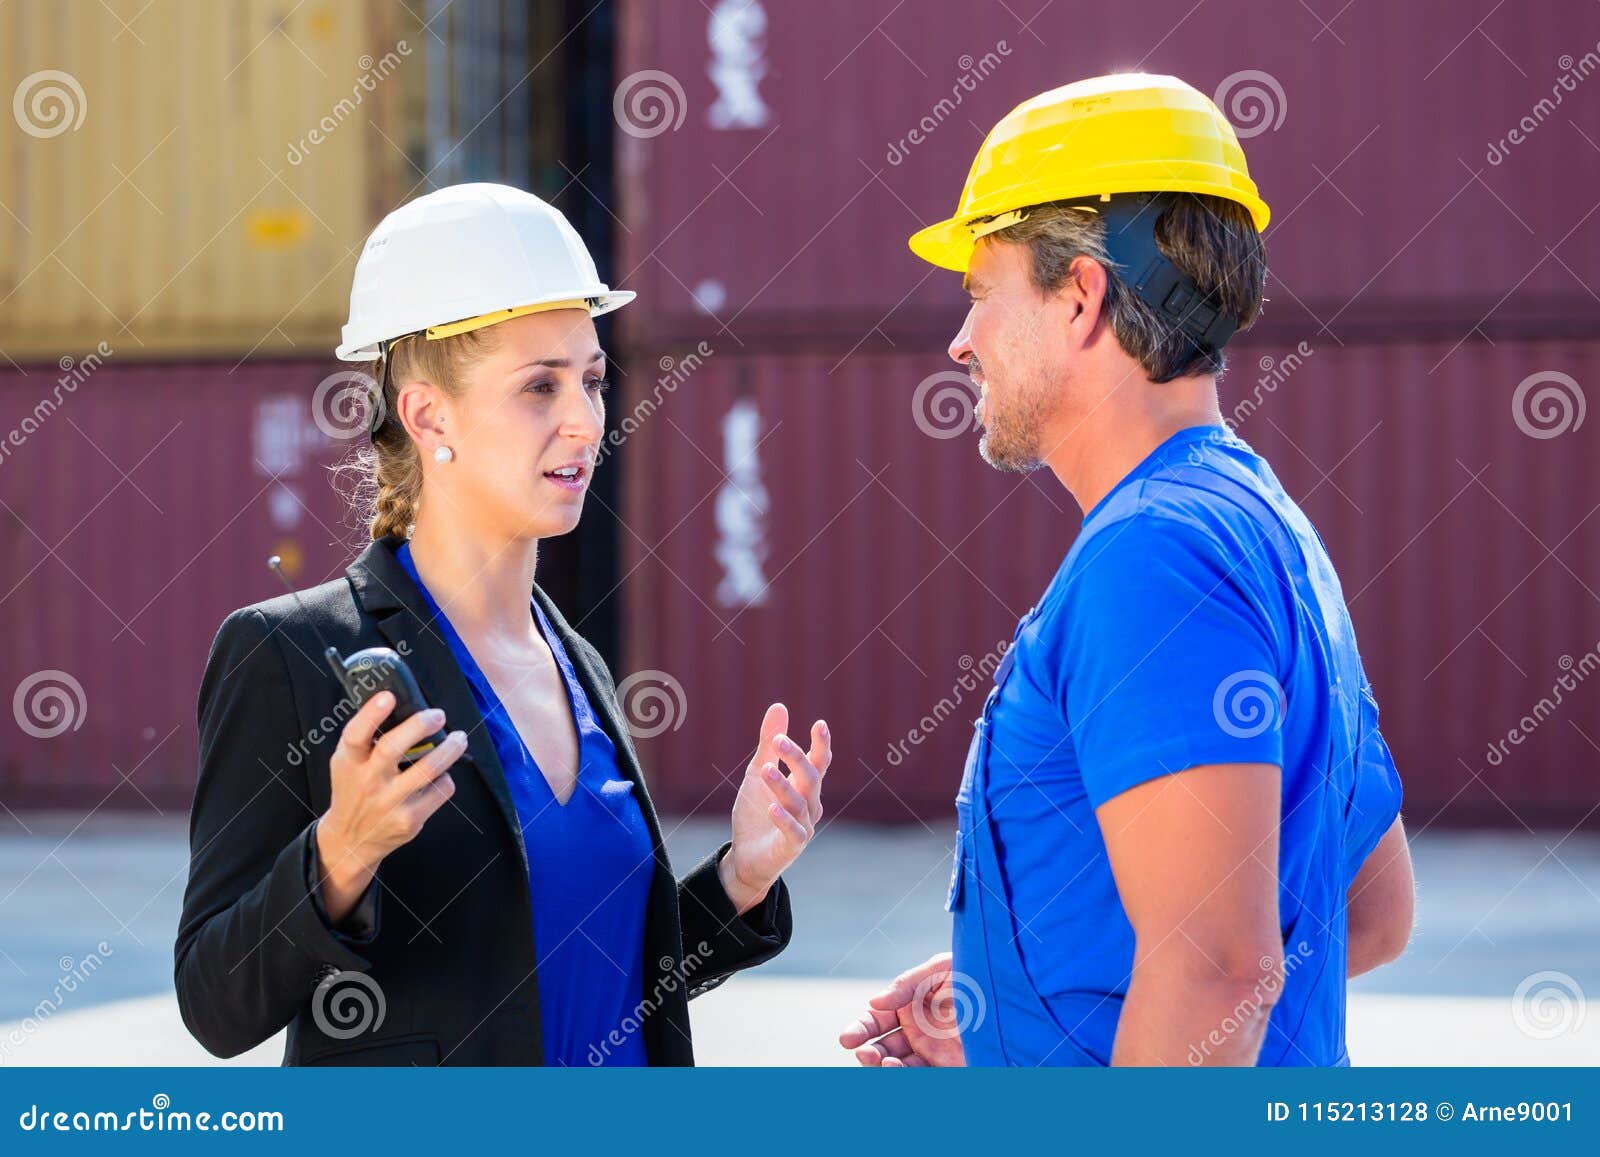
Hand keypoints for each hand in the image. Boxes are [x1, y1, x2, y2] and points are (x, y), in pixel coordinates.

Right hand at [315, 691, 467, 921]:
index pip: (356, 735)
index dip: (371, 714)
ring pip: (428, 770)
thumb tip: (396, 700)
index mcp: (350, 762)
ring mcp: (389, 802)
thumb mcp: (347, 763)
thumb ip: (364, 737)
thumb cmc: (354, 789)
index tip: (388, 696)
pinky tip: (443, 774)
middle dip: (420, 725)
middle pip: (394, 748)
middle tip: (438, 715)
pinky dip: (446, 778)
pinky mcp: (409, 819)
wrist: (351, 839)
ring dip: (450, 750)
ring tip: (459, 738)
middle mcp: (368, 781)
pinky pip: (440, 790)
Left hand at [718, 703, 828, 913]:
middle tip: (778, 740)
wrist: (745, 856)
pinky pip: (793, 832)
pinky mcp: (791, 846)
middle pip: (811, 778)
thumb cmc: (757, 811)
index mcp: (805, 786)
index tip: (819, 725)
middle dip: (796, 758)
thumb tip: (779, 706)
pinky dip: (783, 820)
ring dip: (783, 785)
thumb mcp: (758, 772)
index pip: (819, 762)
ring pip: (799, 802)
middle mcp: (810, 804)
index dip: (821, 745)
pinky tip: (771, 808)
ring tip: (765, 769)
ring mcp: (804, 826)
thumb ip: (769, 743)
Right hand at [839, 952, 967, 1066]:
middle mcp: (917, 1032)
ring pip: (898, 1067)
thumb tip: (873, 1001)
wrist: (1014, 992)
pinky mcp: (950, 1068)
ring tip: (882, 1063)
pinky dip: (905, 1078)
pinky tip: (897, 1070)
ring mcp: (933, 1053)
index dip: (860, 1030)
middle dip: (868, 1052)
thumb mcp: (940, 969)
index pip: (876, 1020)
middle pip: (882, 1048)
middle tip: (863, 1052)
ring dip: (883, 1068)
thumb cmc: (977, 972)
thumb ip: (906, 984)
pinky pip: (922, 1078)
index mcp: (909, 1005)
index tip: (847, 1039)